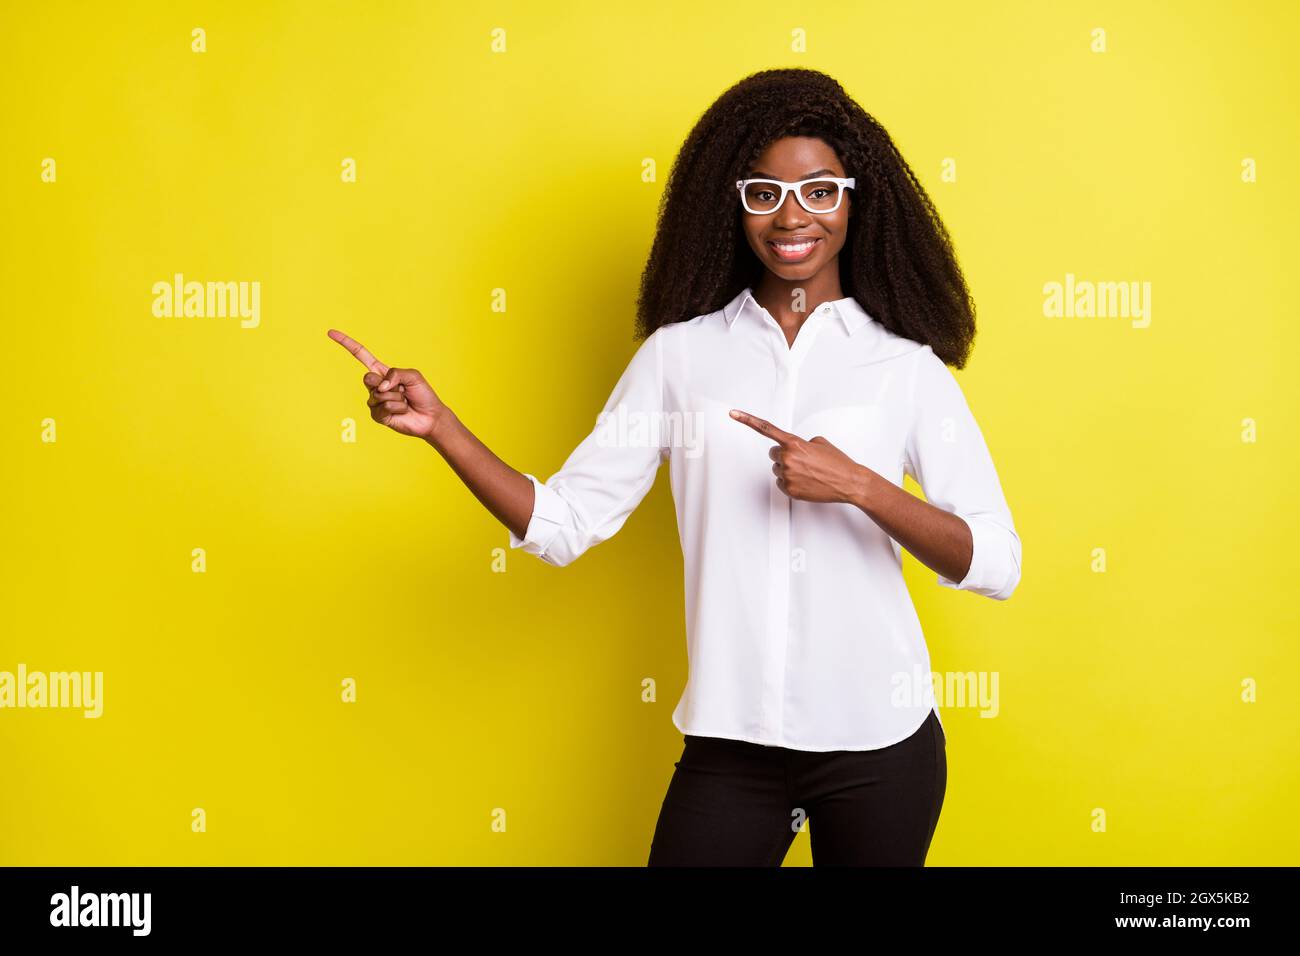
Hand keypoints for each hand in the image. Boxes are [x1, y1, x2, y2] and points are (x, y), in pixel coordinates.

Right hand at [328, 328, 446, 440]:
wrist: (430, 416)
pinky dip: (397, 408)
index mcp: (381, 371)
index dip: (346, 343)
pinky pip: (383, 408)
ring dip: (397, 398)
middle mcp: (375, 385)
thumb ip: (395, 374)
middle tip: (400, 391)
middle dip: (385, 383)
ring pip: (378, 395)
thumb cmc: (422, 394)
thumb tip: (380, 387)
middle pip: (367, 378)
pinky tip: (402, 411)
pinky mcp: (378, 416)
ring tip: (404, 401)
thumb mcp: (412, 375)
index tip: (331, 332)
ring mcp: (375, 401)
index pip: (360, 355)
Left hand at [729, 408, 865, 503]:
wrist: (849, 482)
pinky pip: (781, 484)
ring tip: (809, 473)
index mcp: (794, 443)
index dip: (747, 419)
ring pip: (778, 469)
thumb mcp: (819, 442)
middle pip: (774, 454)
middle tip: (803, 461)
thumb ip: (800, 442)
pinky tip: (807, 482)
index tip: (733, 413)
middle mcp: (788, 458)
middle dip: (784, 455)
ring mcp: (787, 475)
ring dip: (789, 470)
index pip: (765, 428)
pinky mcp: (789, 490)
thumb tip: (793, 449)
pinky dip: (792, 483)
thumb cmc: (837, 462)